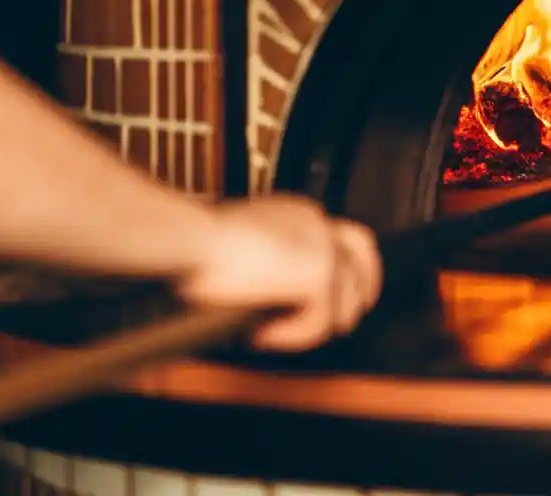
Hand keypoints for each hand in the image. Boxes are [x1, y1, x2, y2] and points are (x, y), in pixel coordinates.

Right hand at [178, 196, 381, 350]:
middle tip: (340, 325)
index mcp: (298, 213)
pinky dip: (290, 337)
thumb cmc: (192, 242)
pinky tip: (259, 334)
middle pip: (363, 259)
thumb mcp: (237, 244)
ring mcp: (323, 249)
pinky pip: (318, 323)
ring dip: (313, 326)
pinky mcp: (319, 278)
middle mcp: (317, 224)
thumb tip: (269, 296)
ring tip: (275, 332)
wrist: (187, 239)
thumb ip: (266, 261)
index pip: (344, 237)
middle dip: (359, 293)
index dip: (348, 268)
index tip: (337, 295)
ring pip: (345, 302)